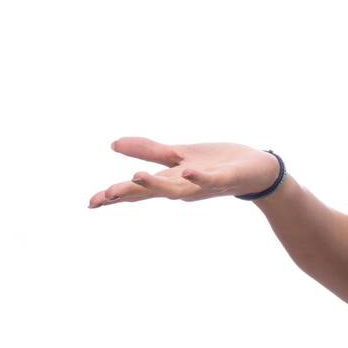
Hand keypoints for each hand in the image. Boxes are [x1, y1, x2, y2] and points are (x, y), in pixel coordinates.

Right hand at [87, 137, 280, 206]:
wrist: (257, 171)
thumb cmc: (217, 164)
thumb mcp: (178, 155)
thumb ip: (148, 151)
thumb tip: (114, 143)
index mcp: (170, 181)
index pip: (137, 190)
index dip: (114, 196)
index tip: (91, 203)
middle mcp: (182, 187)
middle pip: (151, 192)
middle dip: (127, 194)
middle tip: (103, 197)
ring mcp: (203, 185)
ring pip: (176, 189)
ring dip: (157, 185)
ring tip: (135, 177)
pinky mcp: (224, 178)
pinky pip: (210, 180)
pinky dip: (199, 179)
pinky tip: (188, 173)